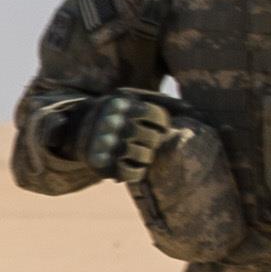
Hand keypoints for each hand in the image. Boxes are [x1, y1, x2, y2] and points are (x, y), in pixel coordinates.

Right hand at [60, 91, 181, 180]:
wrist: (79, 128)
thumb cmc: (118, 113)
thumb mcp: (132, 98)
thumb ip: (160, 101)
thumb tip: (191, 108)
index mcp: (121, 104)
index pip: (154, 114)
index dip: (162, 124)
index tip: (159, 128)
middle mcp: (112, 122)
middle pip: (150, 137)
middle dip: (154, 141)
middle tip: (149, 141)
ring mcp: (106, 144)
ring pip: (142, 155)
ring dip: (146, 156)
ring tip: (142, 153)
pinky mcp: (101, 163)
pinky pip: (129, 173)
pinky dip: (137, 172)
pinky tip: (135, 167)